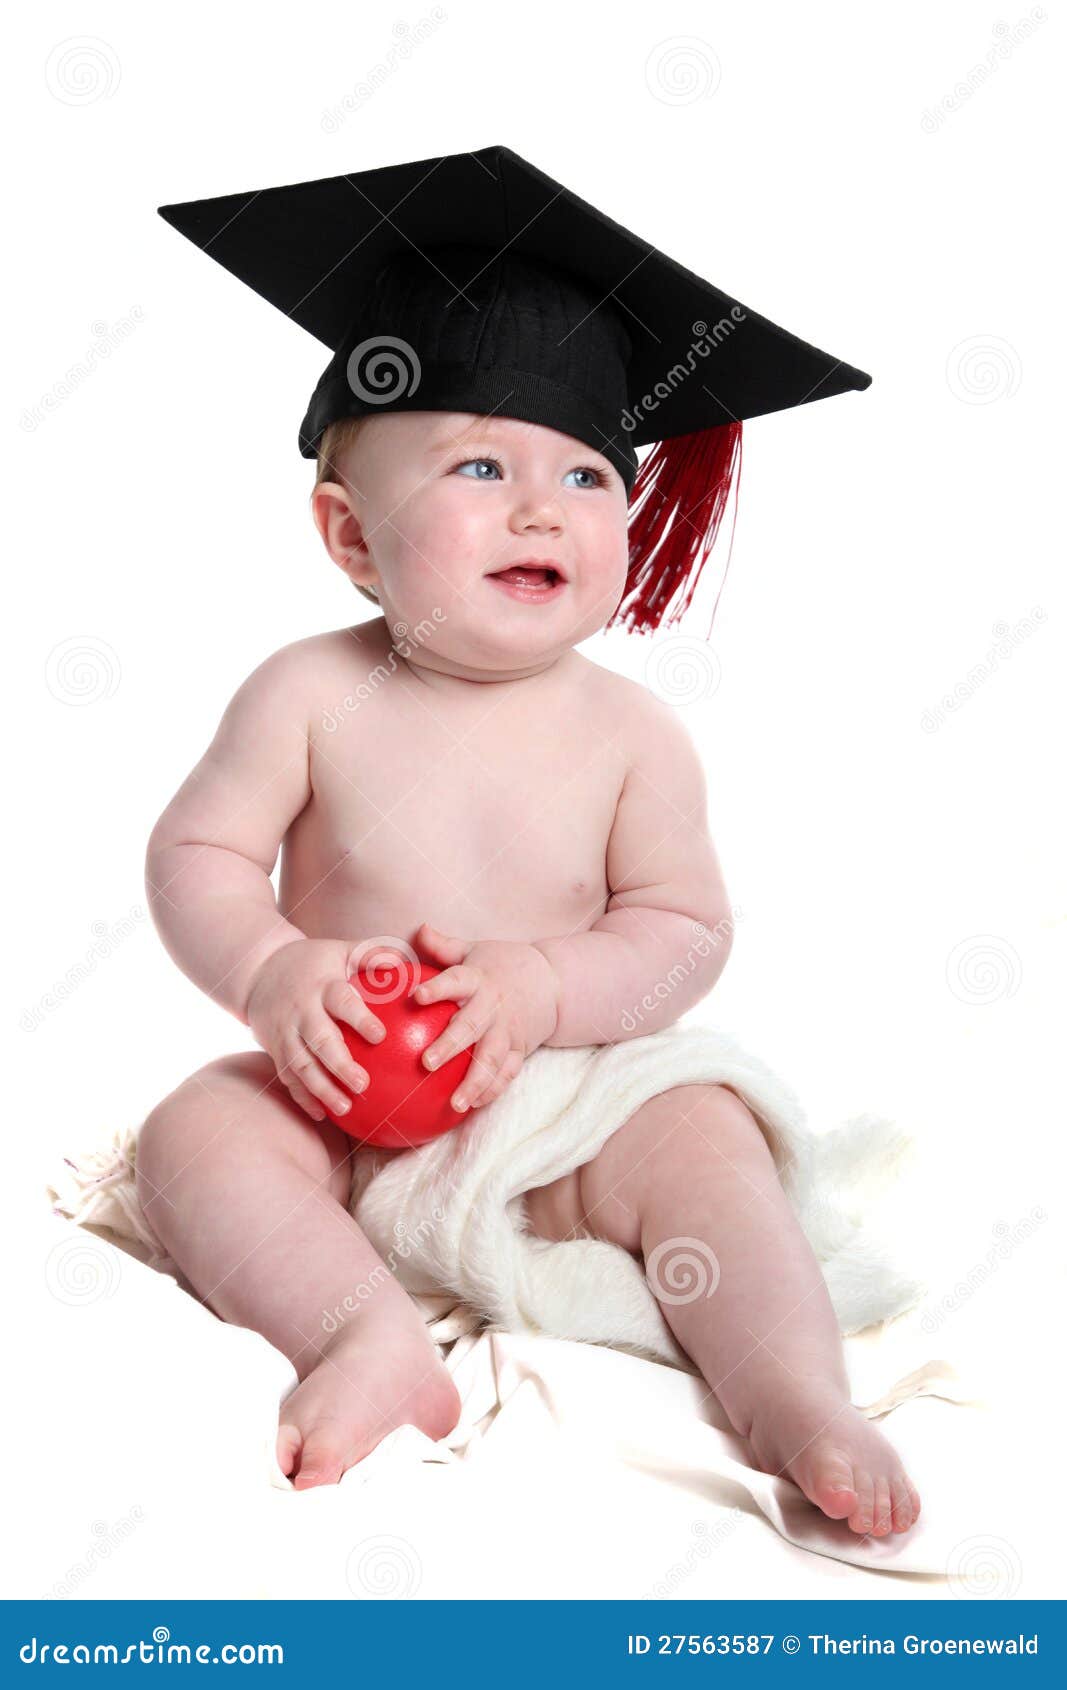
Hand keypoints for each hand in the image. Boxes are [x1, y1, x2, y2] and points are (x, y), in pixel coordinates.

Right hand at [244, 937, 395, 1121]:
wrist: (260, 971)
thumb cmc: (316, 963)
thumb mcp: (342, 950)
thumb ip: (373, 956)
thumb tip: (405, 962)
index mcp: (321, 986)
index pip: (341, 1002)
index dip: (359, 1019)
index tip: (380, 1036)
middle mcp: (301, 1011)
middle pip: (319, 1040)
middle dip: (339, 1064)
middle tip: (363, 1084)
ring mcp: (285, 1033)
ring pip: (301, 1064)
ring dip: (321, 1088)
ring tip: (345, 1108)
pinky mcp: (275, 1049)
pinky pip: (287, 1077)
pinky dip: (302, 1097)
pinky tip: (322, 1115)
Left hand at [409, 921, 559, 1112]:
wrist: (552, 981)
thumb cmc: (501, 965)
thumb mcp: (474, 950)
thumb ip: (444, 946)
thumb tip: (418, 929)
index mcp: (478, 980)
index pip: (455, 981)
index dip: (437, 989)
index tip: (417, 997)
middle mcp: (493, 1006)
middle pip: (471, 1027)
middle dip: (450, 1046)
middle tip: (427, 1063)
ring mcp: (508, 1031)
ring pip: (492, 1060)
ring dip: (474, 1082)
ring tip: (456, 1104)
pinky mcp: (520, 1049)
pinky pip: (507, 1073)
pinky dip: (492, 1090)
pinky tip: (473, 1106)